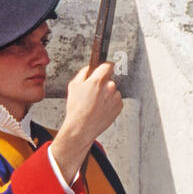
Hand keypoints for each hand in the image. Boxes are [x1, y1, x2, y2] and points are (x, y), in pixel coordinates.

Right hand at [50, 63, 122, 181]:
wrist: (82, 128)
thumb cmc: (76, 108)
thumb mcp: (74, 85)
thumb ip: (83, 72)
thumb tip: (90, 68)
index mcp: (98, 80)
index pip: (108, 65)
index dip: (105, 67)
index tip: (104, 69)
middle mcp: (110, 87)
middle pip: (109, 80)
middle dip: (102, 84)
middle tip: (93, 94)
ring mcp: (116, 98)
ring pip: (113, 91)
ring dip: (107, 94)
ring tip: (95, 104)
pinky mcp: (119, 107)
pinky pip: (116, 101)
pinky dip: (110, 103)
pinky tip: (100, 109)